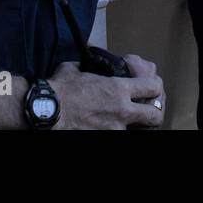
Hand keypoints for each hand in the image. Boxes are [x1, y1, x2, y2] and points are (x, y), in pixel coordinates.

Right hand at [48, 54, 164, 129]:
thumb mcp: (78, 68)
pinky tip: (112, 124)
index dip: (154, 85)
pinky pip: (120, 132)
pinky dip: (119, 128)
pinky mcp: (105, 138)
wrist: (47, 111)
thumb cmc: (60, 89)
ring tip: (131, 120)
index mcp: (118, 88)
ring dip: (137, 124)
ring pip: (140, 130)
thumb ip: (92, 67)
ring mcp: (114, 128)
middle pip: (155, 114)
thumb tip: (92, 64)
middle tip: (147, 108)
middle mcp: (122, 110)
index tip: (147, 84)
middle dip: (155, 110)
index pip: (153, 86)